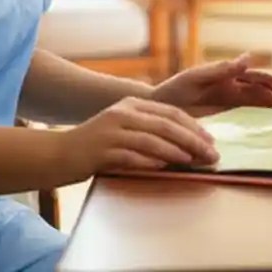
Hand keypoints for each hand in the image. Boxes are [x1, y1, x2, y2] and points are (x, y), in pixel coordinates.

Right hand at [64, 96, 218, 174]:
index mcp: (131, 104)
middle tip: (212, 155)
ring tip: (195, 161)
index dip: (194, 126)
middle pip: (166, 125)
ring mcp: (111, 132)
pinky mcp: (102, 151)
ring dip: (177, 151)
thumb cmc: (97, 145)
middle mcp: (122, 114)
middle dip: (193, 141)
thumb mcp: (124, 128)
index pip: (171, 112)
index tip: (211, 141)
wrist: (59, 153)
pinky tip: (164, 167)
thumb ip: (149, 129)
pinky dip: (150, 162)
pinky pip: (132, 156)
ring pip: (152, 140)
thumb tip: (187, 143)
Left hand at [152, 54, 271, 116]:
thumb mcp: (197, 78)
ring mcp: (227, 102)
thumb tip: (248, 58)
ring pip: (256, 103)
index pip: (253, 77)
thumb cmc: (174, 89)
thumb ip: (221, 70)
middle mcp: (230, 88)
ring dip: (271, 107)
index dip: (268, 83)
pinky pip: (245, 115)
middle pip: (259, 91)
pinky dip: (260, 117)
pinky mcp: (223, 116)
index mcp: (226, 75)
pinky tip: (268, 124)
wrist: (158, 107)